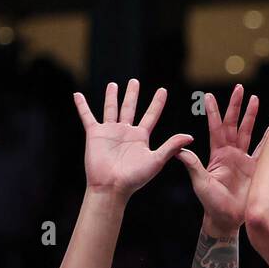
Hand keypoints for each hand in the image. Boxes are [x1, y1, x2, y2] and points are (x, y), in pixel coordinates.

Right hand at [74, 81, 189, 199]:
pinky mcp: (95, 134)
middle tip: (134, 81)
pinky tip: (78, 95)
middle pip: (130, 108)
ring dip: (111, 97)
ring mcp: (110, 132)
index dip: (157, 103)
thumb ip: (171, 146)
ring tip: (113, 85)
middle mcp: (126, 132)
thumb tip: (191, 136)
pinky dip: (82, 106)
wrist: (112, 186)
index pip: (151, 115)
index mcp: (141, 137)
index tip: (163, 90)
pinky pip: (87, 117)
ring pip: (111, 109)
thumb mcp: (156, 160)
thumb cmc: (135, 177)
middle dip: (132, 94)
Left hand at [176, 84, 259, 233]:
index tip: (209, 95)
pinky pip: (263, 150)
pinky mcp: (256, 169)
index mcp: (217, 154)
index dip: (213, 112)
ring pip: (248, 132)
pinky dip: (268, 138)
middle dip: (236, 106)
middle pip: (234, 124)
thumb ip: (193, 165)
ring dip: (251, 116)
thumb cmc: (211, 203)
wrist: (227, 219)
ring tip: (255, 98)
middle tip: (239, 88)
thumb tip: (180, 150)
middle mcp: (230, 153)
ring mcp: (244, 160)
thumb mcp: (200, 183)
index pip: (216, 128)